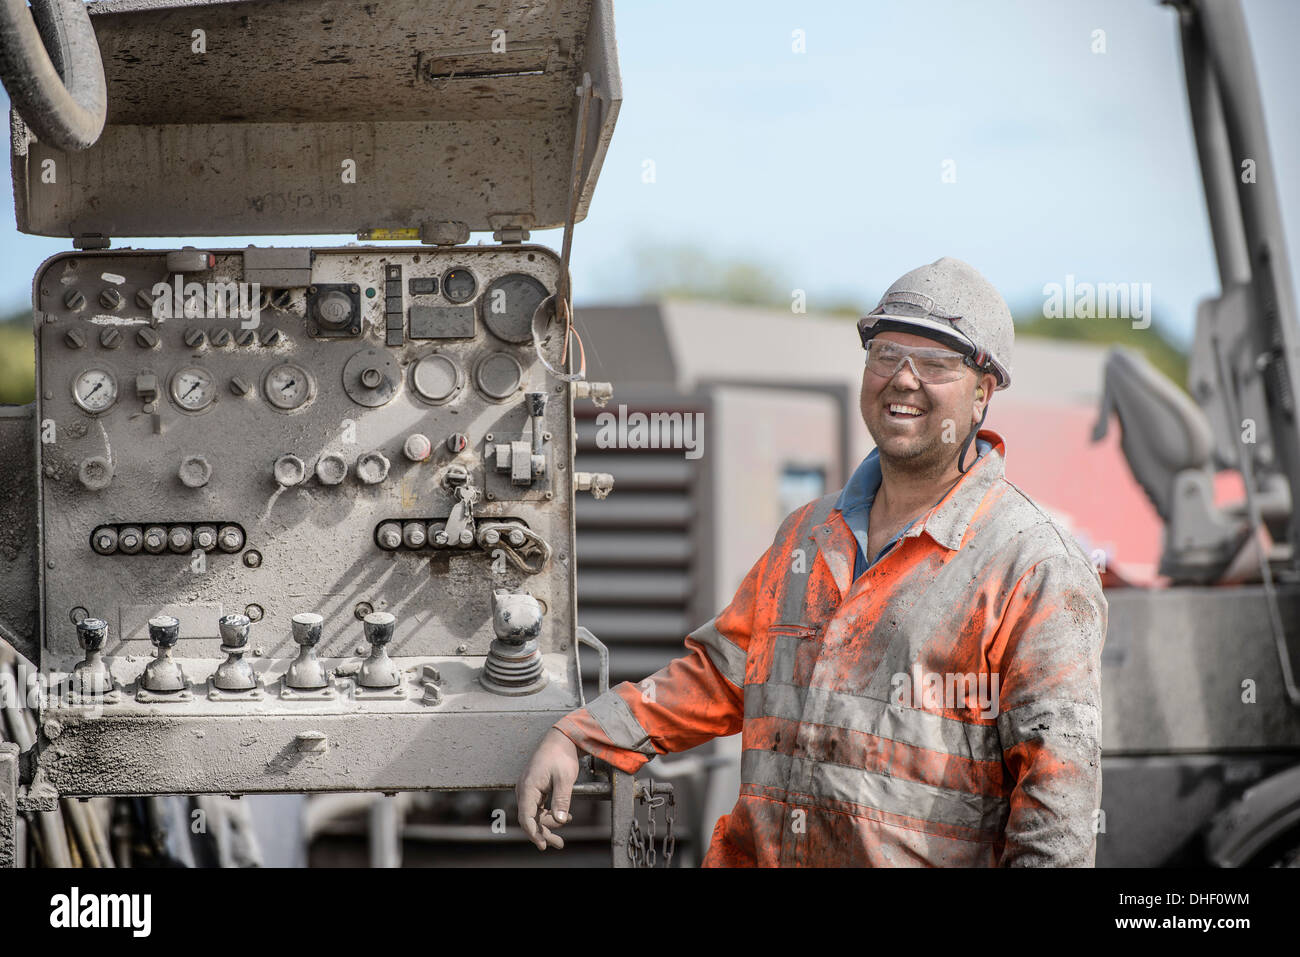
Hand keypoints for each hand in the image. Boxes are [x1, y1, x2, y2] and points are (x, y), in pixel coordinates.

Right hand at [516, 728, 579, 850]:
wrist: (561, 739)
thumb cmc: (561, 755)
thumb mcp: (564, 778)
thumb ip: (562, 799)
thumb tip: (560, 819)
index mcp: (528, 787)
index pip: (526, 817)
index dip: (533, 833)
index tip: (542, 844)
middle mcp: (524, 790)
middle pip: (530, 819)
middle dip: (543, 832)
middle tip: (558, 844)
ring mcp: (528, 789)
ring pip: (534, 814)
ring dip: (548, 824)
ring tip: (564, 831)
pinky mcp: (534, 789)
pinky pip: (538, 807)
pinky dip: (549, 815)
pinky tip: (563, 817)